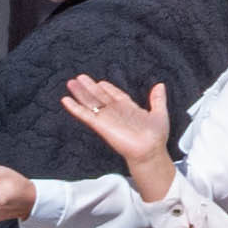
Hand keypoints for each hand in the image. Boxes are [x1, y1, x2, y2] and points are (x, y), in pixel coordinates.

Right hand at [56, 79, 179, 203]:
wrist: (149, 150)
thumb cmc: (156, 136)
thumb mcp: (159, 113)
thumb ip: (158, 99)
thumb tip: (160, 85)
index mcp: (128, 108)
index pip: (115, 96)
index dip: (108, 88)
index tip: (100, 81)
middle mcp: (115, 112)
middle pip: (99, 97)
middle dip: (89, 87)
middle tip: (79, 77)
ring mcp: (106, 118)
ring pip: (90, 102)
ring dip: (80, 93)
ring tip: (71, 83)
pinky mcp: (100, 125)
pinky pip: (85, 114)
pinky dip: (75, 107)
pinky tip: (66, 100)